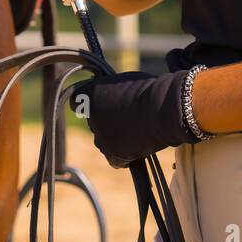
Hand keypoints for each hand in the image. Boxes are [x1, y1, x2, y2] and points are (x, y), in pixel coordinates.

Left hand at [69, 70, 197, 168]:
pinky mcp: (113, 154)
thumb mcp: (125, 83)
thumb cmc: (149, 91)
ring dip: (116, 138)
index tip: (102, 105)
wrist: (163, 109)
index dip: (91, 104)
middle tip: (128, 119)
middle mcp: (90, 117)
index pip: (78, 102)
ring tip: (138, 131)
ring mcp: (100, 138)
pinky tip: (138, 147)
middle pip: (94, 123)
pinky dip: (125, 156)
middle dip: (107, 123)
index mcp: (89, 94)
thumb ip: (112, 92)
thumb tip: (114, 99)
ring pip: (105, 141)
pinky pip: (115, 158)